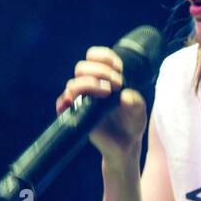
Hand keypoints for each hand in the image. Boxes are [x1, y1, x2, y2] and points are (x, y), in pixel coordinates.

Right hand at [54, 46, 147, 163]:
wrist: (126, 144)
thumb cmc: (132, 122)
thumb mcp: (139, 110)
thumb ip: (135, 102)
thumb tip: (123, 97)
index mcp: (104, 77)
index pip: (94, 56)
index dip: (104, 57)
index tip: (119, 67)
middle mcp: (90, 85)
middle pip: (82, 67)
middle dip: (100, 71)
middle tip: (117, 83)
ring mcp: (81, 99)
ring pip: (73, 84)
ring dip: (89, 84)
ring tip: (107, 92)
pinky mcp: (74, 113)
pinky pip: (62, 104)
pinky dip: (64, 100)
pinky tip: (72, 100)